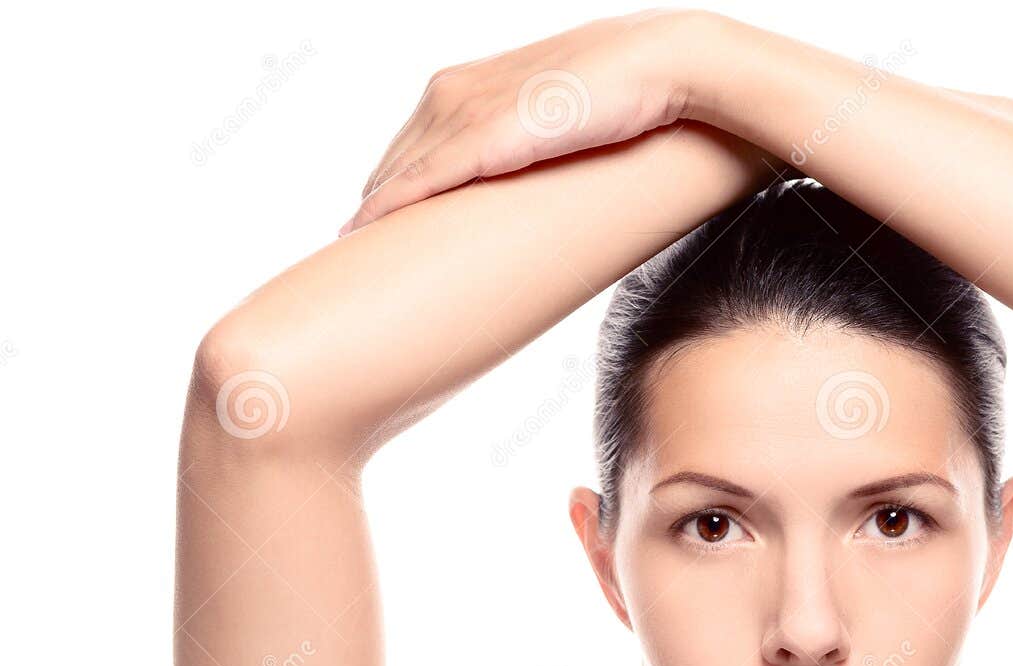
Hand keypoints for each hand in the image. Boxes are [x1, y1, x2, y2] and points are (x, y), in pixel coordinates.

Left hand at [340, 9, 697, 234]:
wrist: (656, 64)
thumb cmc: (620, 93)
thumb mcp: (557, 119)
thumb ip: (531, 142)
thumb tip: (537, 179)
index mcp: (465, 83)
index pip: (410, 144)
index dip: (389, 185)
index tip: (373, 224)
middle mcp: (451, 92)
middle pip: (392, 162)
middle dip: (375, 205)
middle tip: (361, 251)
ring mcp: (462, 113)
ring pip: (395, 173)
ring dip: (372, 214)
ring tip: (357, 254)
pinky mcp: (481, 139)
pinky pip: (417, 181)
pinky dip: (385, 209)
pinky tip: (363, 233)